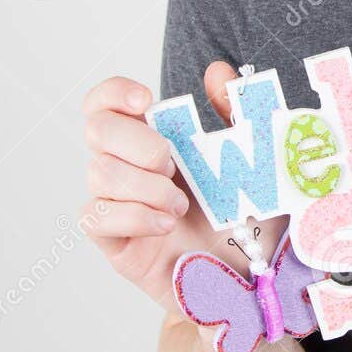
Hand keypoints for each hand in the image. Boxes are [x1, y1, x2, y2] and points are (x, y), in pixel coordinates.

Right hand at [81, 62, 239, 308]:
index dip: (112, 94)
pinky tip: (164, 224)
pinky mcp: (116, 244)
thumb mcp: (255, 164)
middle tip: (173, 165)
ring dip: (145, 185)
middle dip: (137, 142)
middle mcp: (129, 170)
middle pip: (96, 130)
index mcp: (155, 142)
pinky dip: (133, 216)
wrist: (253, 281)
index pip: (105, 104)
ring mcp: (119, 206)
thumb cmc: (250, 220)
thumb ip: (236, 116)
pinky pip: (96, 217)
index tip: (144, 100)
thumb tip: (217, 70)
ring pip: (98, 174)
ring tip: (181, 207)